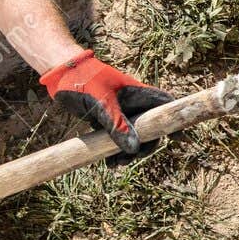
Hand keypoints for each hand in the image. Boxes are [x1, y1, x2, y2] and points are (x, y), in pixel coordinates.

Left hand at [39, 50, 172, 157]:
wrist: (60, 75)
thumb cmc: (83, 80)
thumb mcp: (102, 104)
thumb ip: (118, 126)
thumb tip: (134, 150)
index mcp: (137, 93)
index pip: (164, 105)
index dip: (174, 120)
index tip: (178, 138)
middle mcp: (132, 103)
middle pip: (149, 128)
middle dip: (143, 147)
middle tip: (128, 160)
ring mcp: (120, 112)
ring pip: (132, 136)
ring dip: (127, 152)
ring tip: (114, 165)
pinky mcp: (106, 119)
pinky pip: (116, 138)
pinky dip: (113, 150)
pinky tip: (106, 161)